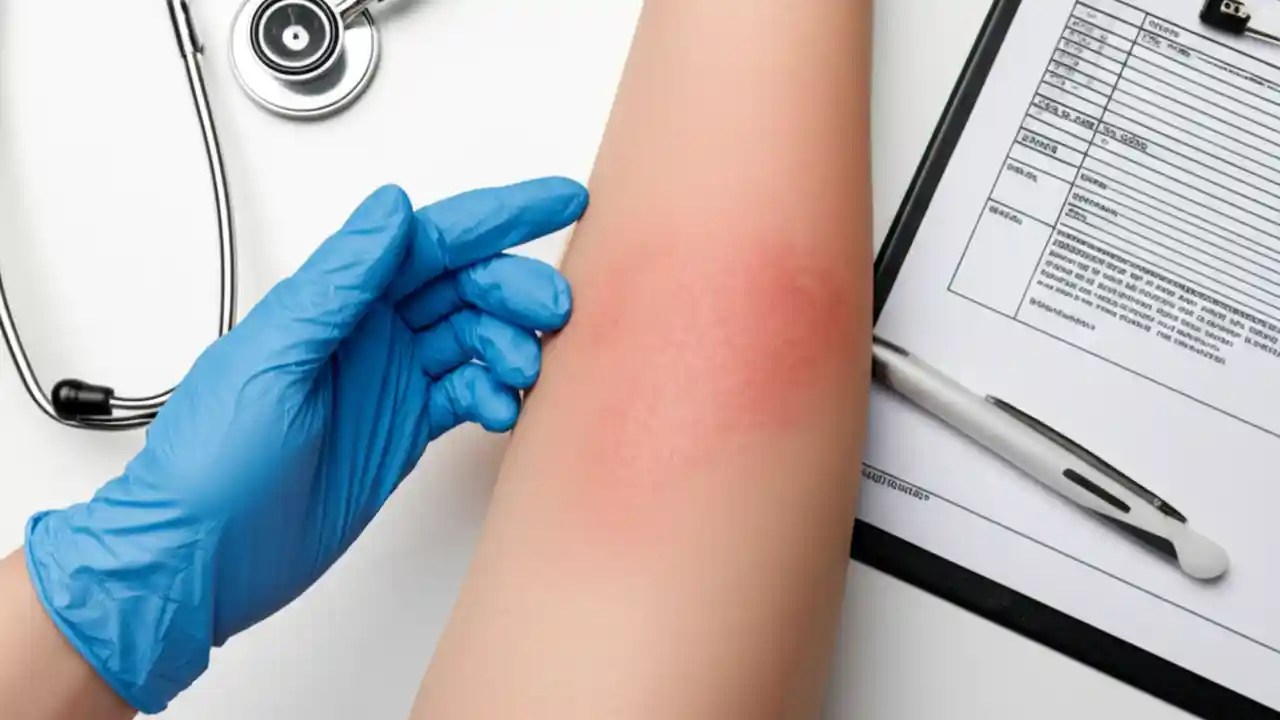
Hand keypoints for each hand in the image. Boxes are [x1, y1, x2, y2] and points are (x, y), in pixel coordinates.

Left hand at [23, 178, 587, 712]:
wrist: (202, 558)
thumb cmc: (211, 463)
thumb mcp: (272, 359)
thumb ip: (337, 284)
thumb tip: (390, 211)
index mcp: (335, 302)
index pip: (431, 239)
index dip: (499, 216)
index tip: (558, 202)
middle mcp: (367, 333)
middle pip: (465, 284)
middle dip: (516, 287)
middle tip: (553, 307)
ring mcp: (389, 381)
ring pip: (474, 336)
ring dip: (511, 344)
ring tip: (522, 368)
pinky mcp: (403, 429)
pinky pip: (467, 393)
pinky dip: (495, 395)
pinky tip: (501, 408)